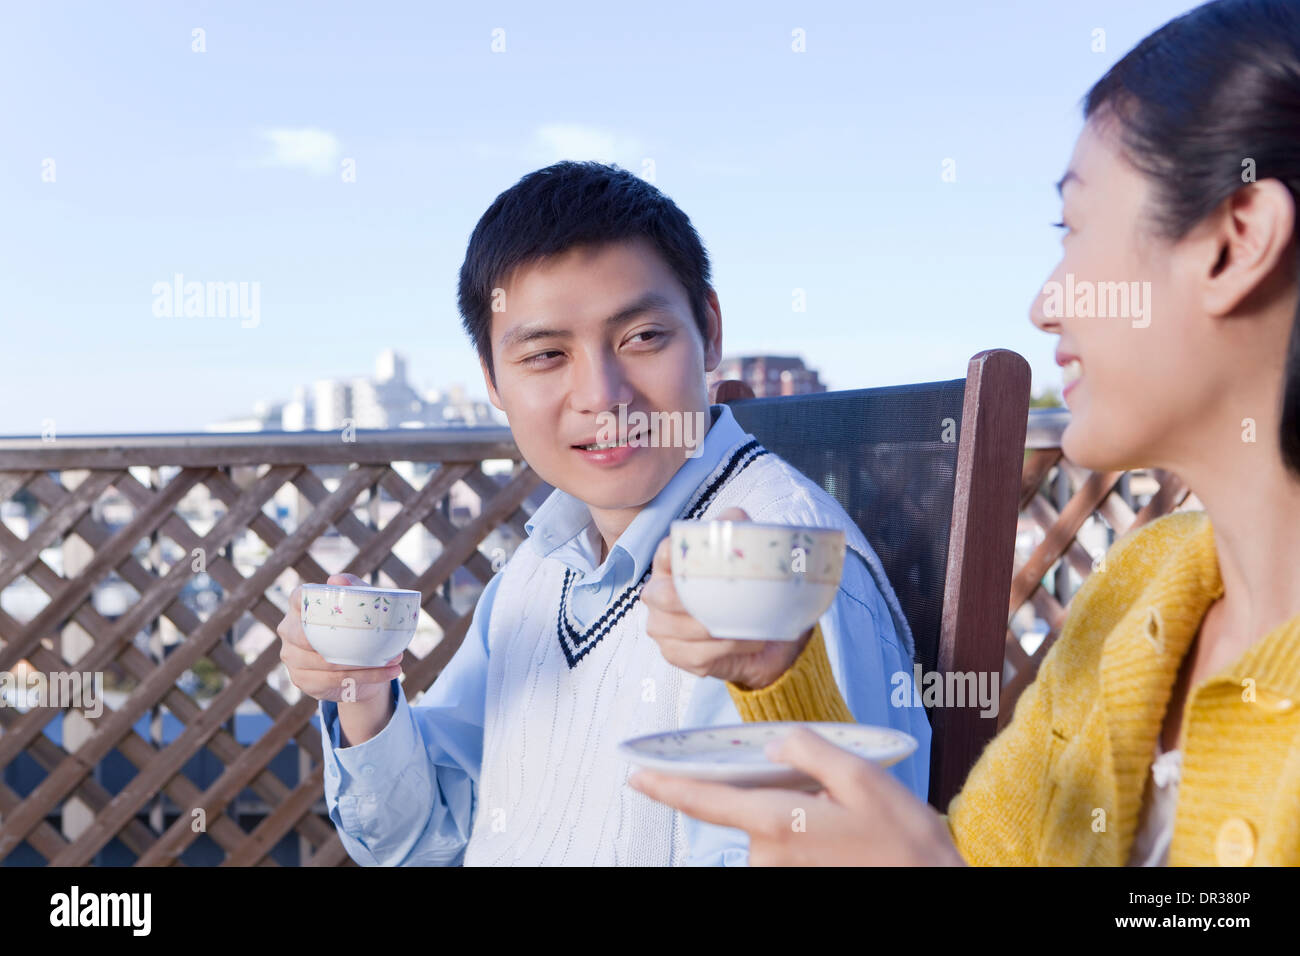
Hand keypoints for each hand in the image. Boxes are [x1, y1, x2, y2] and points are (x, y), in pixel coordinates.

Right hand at [276, 573, 403, 704]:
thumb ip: (352, 587)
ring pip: (326, 663)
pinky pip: (333, 681)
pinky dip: (365, 678)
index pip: (298, 598)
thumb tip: (337, 579)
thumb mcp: (359, 604)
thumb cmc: (355, 625)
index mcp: (299, 607)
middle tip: (380, 644)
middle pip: (306, 638)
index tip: (335, 604)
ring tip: (396, 659)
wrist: (358, 664)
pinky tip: (387, 673)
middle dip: (343, 643)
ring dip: (364, 665)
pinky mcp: (302, 680)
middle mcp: (289, 631)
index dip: (311, 600)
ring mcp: (292, 658)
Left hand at [627, 726, 964, 865]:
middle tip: (833, 798)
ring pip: (768, 828)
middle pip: (749, 808)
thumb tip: (774, 743)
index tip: (635, 775)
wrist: (935, 889)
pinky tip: (843, 838)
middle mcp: (768, 856)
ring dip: (794, 815)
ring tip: (849, 823)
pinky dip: (802, 833)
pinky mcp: (793, 883)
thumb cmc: (905, 842)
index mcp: (777, 824)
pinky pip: (783, 847)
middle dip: (776, 792)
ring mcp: (779, 875)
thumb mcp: (863, 778)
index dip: (667, 786)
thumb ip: (809, 751)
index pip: (707, 801)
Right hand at [642, 507, 813, 688]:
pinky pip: (696, 654)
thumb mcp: (747, 552)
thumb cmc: (747, 590)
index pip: (665, 553)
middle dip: (690, 600)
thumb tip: (734, 519)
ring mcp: (663, 627)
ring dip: (721, 628)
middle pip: (661, 595)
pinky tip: (747, 641)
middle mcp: (658, 594)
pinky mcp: (675, 654)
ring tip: (754, 625)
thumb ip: (737, 527)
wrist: (766, 635)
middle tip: (727, 600)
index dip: (677, 554)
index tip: (701, 557)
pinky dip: (726, 649)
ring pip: (681, 628)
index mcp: (671, 564)